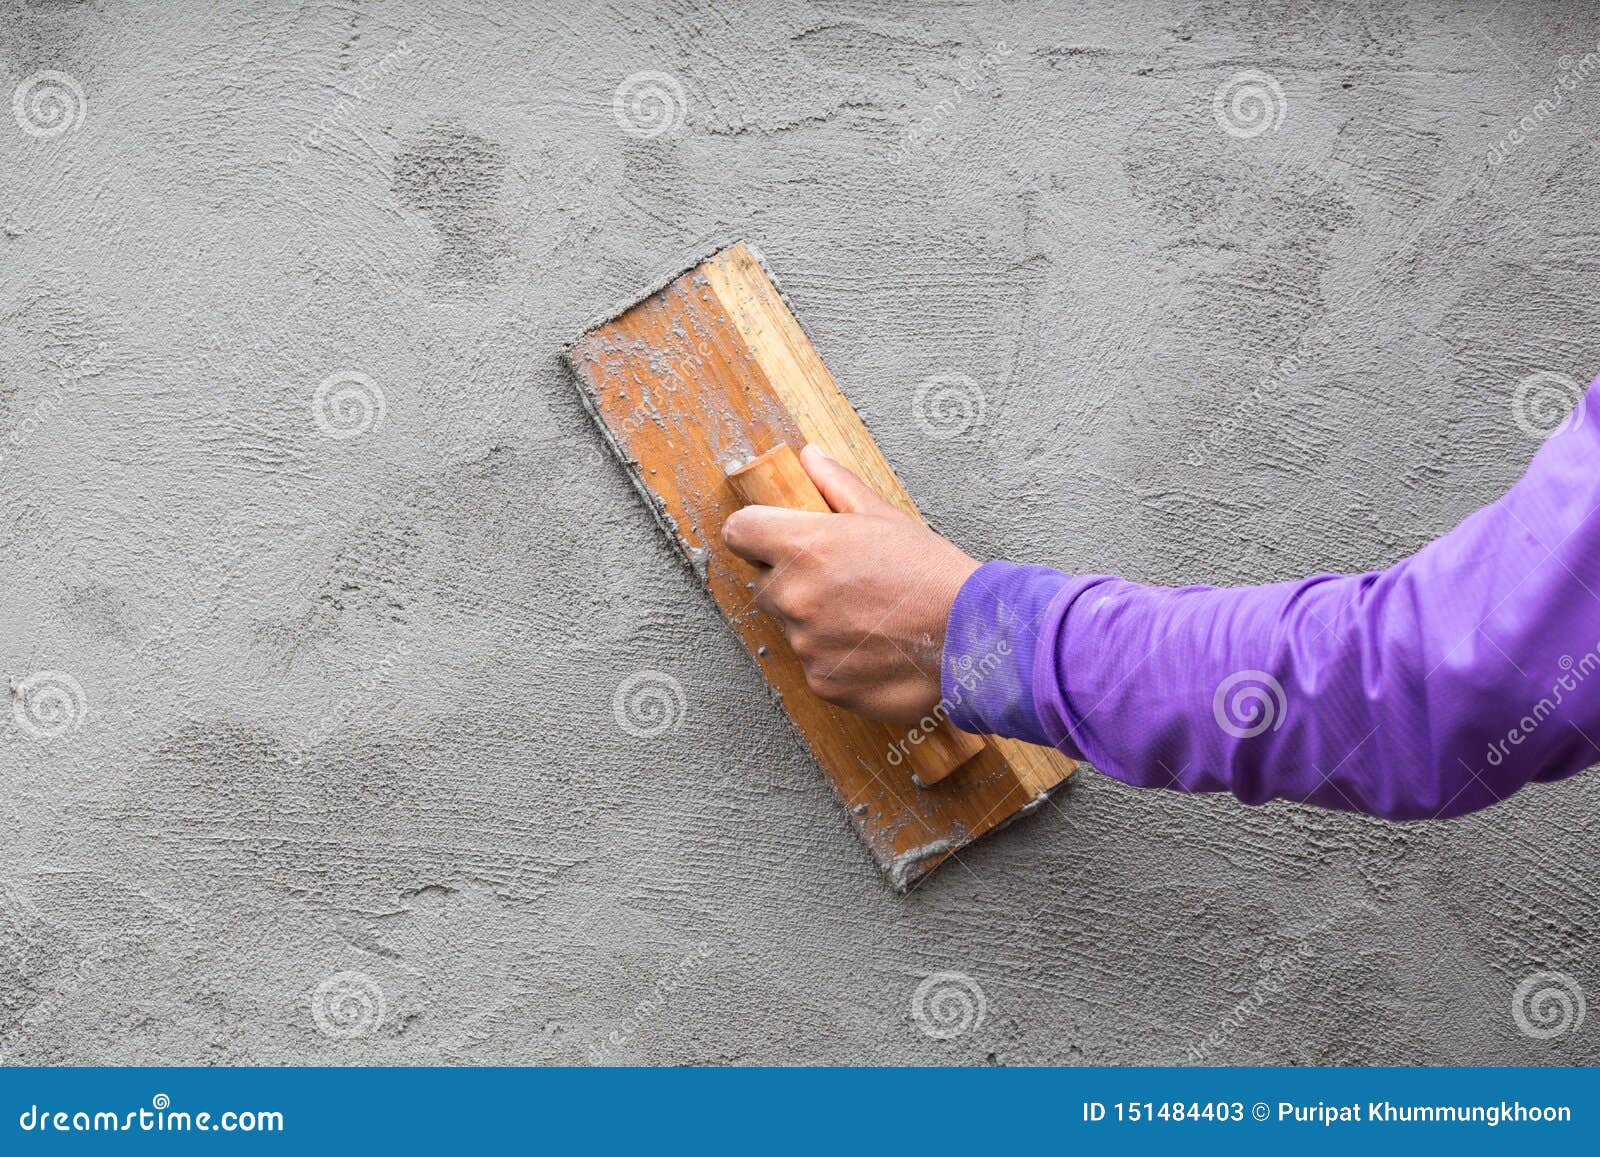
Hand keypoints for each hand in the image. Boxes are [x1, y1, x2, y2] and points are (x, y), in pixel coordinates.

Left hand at [721, 444, 979, 725]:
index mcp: (804, 546)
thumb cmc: (933, 574)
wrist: (972, 637)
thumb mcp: (885, 517)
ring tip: (867, 615)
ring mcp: (806, 644)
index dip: (756, 533)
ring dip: (815, 620)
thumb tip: (809, 458)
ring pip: (791, 625)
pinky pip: (814, 662)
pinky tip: (873, 645)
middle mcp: (795, 596)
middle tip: (842, 580)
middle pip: (765, 583)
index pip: (739, 532)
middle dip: (792, 579)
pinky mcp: (822, 681)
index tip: (771, 538)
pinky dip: (835, 656)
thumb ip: (836, 485)